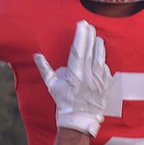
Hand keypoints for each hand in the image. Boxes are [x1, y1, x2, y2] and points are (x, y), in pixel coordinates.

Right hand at [34, 20, 111, 136]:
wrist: (79, 120)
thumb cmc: (63, 102)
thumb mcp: (52, 86)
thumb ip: (45, 69)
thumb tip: (37, 56)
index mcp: (75, 74)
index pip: (79, 49)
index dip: (81, 35)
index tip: (82, 24)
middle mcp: (88, 75)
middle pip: (91, 49)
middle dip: (90, 35)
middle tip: (89, 25)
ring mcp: (99, 80)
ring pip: (101, 56)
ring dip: (99, 45)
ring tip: (97, 38)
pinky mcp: (106, 85)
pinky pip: (106, 68)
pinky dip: (102, 62)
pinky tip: (99, 58)